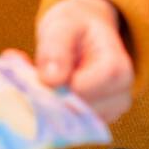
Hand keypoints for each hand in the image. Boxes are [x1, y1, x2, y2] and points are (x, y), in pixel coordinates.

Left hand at [27, 0, 132, 121]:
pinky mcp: (92, 121)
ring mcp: (107, 113)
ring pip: (67, 121)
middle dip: (47, 94)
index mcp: (117, 71)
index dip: (54, 84)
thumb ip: (56, 49)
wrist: (85, 31)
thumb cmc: (76, 25)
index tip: (36, 68)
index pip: (80, 92)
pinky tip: (44, 87)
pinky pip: (65, 123)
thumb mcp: (63, 25)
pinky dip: (49, 108)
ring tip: (38, 75)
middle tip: (30, 70)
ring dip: (46, 102)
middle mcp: (119, 97)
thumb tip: (51, 80)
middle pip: (74, 110)